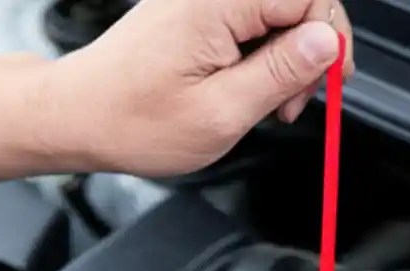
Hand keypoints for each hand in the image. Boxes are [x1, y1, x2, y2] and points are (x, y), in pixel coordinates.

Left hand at [37, 0, 354, 176]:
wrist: (77, 117)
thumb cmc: (132, 120)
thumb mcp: (221, 112)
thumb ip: (280, 73)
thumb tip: (327, 43)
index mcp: (216, 3)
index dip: (331, 38)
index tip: (331, 81)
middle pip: (296, 3)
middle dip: (310, 52)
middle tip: (295, 102)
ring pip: (277, 16)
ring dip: (286, 60)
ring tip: (270, 105)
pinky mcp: (197, 12)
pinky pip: (251, 23)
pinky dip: (261, 58)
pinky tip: (250, 91)